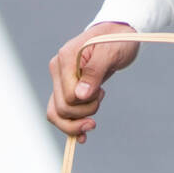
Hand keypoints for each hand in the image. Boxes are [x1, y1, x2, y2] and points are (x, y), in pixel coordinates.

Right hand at [47, 22, 139, 140]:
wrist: (117, 36)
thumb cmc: (116, 41)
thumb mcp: (111, 52)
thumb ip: (94, 72)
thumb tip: (80, 96)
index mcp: (65, 58)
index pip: (68, 97)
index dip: (86, 103)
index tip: (102, 92)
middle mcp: (57, 70)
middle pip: (61, 109)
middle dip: (84, 113)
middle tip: (101, 97)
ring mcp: (59, 81)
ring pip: (56, 115)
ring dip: (77, 123)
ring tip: (93, 116)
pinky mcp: (64, 89)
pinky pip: (60, 115)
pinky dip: (71, 127)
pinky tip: (83, 135)